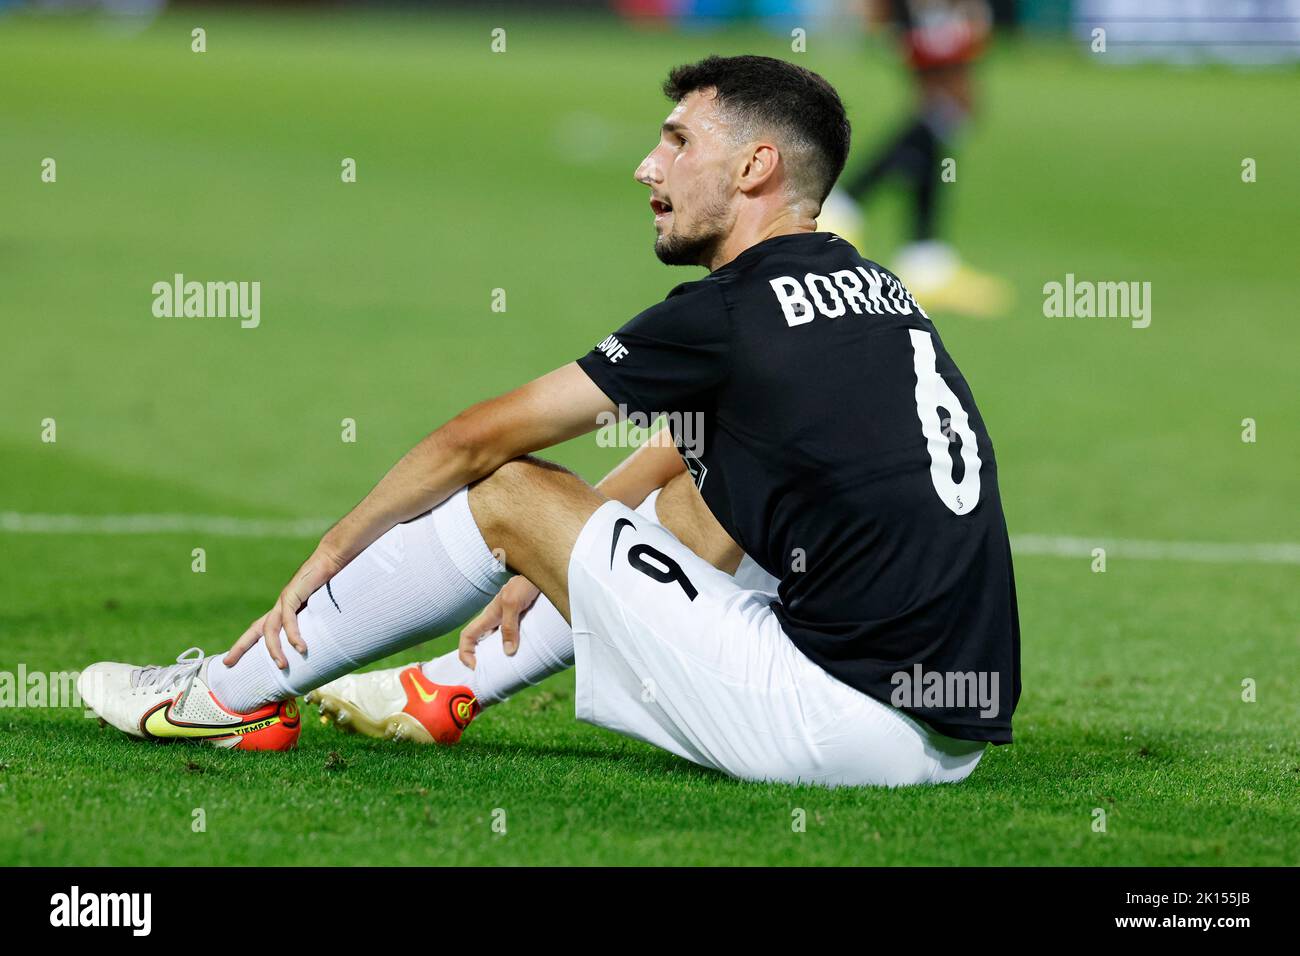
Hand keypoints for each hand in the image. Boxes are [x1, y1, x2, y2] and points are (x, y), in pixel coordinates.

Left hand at [223, 545, 345, 668]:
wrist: (333, 558)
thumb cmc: (332, 583)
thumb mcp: (322, 609)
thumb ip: (318, 624)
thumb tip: (322, 646)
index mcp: (284, 609)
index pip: (261, 629)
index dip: (247, 643)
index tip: (233, 659)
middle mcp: (281, 606)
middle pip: (256, 629)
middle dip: (241, 646)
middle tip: (228, 663)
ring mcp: (285, 600)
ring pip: (270, 628)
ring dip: (274, 649)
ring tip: (282, 665)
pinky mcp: (293, 595)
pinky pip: (288, 619)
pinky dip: (293, 634)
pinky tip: (300, 647)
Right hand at [458, 575, 540, 667]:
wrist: (543, 570)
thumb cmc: (525, 581)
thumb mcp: (514, 602)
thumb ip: (509, 626)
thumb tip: (508, 652)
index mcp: (489, 615)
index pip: (467, 636)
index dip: (465, 653)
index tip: (476, 667)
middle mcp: (497, 618)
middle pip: (483, 642)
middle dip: (486, 659)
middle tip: (497, 675)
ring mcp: (510, 618)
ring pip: (501, 640)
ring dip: (505, 654)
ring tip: (515, 668)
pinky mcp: (524, 617)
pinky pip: (517, 636)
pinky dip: (519, 646)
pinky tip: (530, 654)